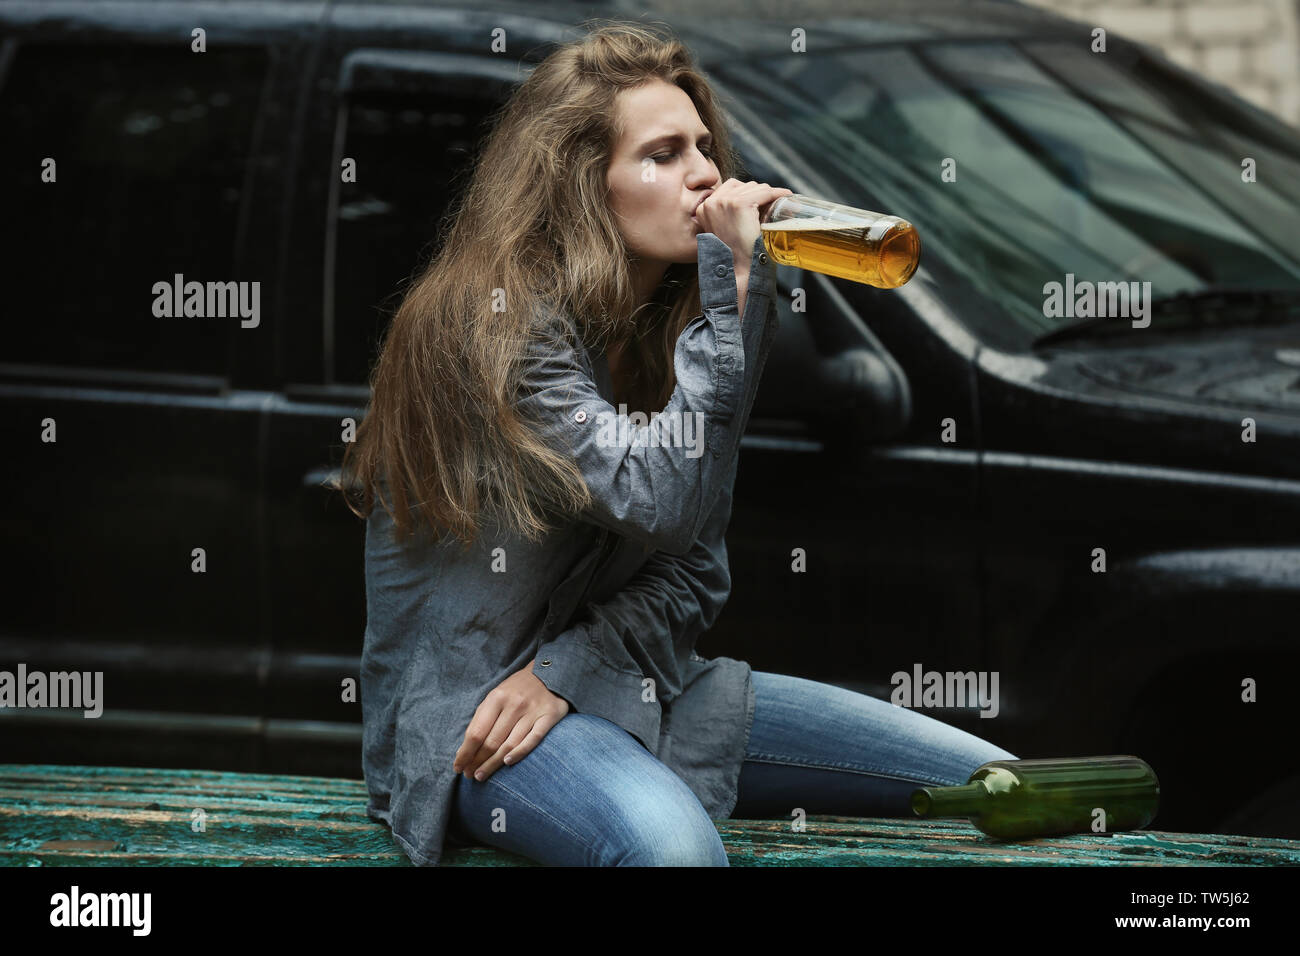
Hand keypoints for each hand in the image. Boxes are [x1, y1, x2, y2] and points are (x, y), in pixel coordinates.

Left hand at [451, 658, 569, 782]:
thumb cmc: (516, 690)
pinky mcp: (549, 716)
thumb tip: (465, 749)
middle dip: (477, 761)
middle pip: (491, 741)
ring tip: (481, 775)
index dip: (465, 753)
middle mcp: (514, 704)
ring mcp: (532, 711)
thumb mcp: (495, 696)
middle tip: (470, 775)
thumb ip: (481, 719)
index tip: (458, 767)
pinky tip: (507, 763)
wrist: (549, 673)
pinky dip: (520, 752)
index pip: (476, 732)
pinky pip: (533, 739)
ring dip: (493, 764)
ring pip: (510, 744)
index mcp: (496, 698)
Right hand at [693, 179, 793, 268]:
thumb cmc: (737, 256)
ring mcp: (724, 202)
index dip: (748, 194)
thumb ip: (730, 216)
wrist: (739, 271)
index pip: (730, 188)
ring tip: (778, 206)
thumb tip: (754, 202)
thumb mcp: (726, 231)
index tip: (763, 201)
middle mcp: (711, 202)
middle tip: (772, 206)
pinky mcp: (739, 204)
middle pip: (742, 186)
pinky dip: (777, 193)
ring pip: (754, 187)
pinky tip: (786, 196)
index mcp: (704, 208)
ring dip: (767, 195)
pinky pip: (764, 192)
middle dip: (758, 195)